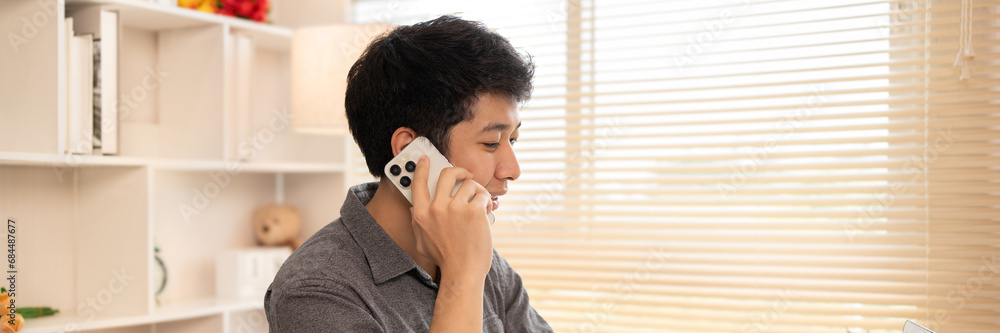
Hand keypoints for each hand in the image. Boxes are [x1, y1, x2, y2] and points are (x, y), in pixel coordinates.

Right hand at [409, 155, 493, 279]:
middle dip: (458, 171)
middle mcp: (437, 208)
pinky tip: (487, 212)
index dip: (421, 168)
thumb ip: (417, 223)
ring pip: (468, 184)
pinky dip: (487, 202)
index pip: (418, 184)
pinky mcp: (474, 211)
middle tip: (465, 175)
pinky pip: (482, 196)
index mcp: (422, 214)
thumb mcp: (422, 241)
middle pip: (447, 174)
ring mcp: (455, 209)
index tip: (425, 159)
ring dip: (477, 192)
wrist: (462, 272)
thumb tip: (414, 208)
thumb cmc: (445, 259)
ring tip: (480, 203)